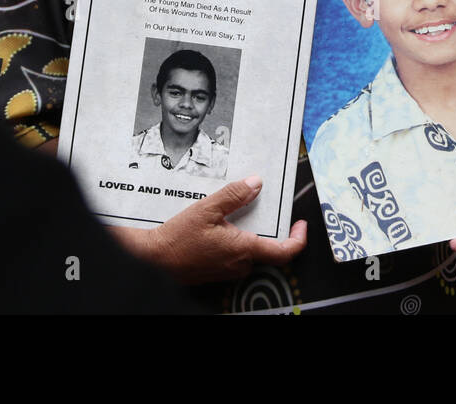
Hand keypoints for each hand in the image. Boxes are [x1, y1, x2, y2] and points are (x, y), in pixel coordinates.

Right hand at [133, 176, 307, 283]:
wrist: (154, 259)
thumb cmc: (178, 238)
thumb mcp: (207, 209)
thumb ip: (234, 196)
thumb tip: (256, 184)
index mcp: (243, 249)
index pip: (285, 251)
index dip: (299, 239)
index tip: (301, 225)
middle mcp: (240, 265)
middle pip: (267, 249)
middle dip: (267, 228)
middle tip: (261, 207)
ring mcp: (229, 271)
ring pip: (250, 252)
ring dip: (248, 234)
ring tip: (234, 213)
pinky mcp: (218, 272)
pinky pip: (235, 256)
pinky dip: (235, 241)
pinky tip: (220, 227)